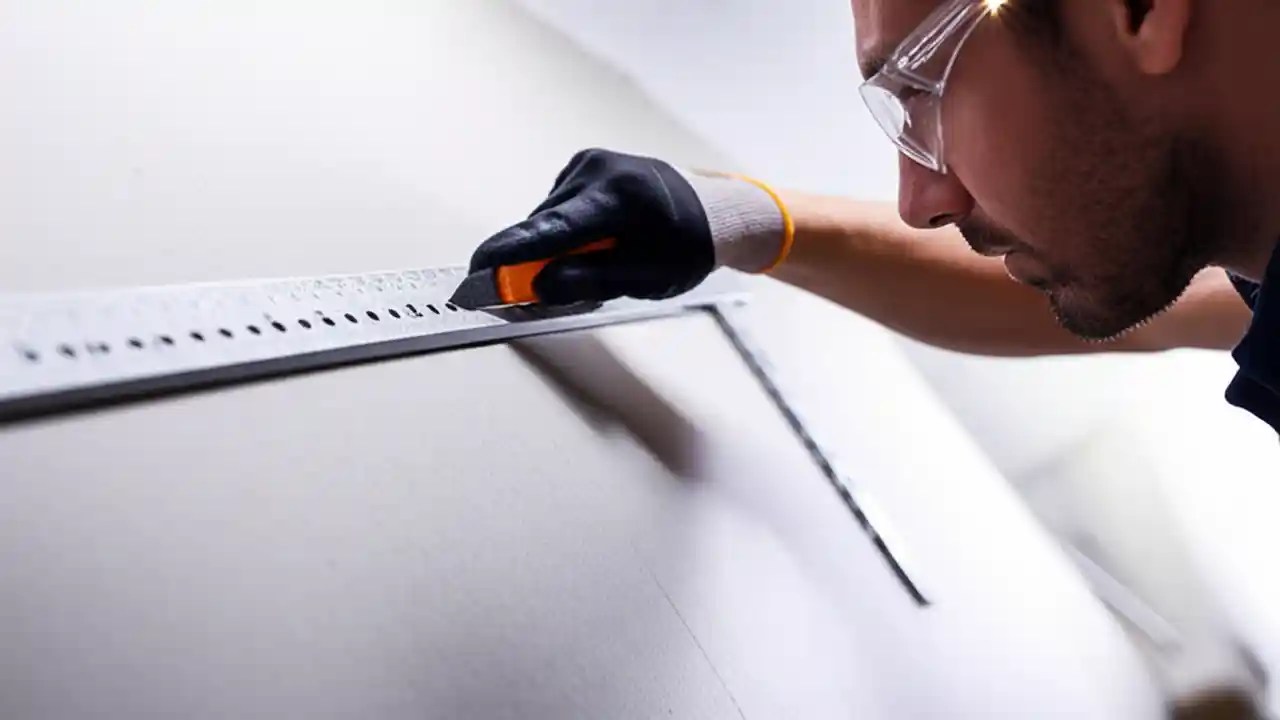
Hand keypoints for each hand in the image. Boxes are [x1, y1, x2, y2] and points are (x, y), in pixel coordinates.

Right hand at [468, 148, 787, 304]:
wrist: (715, 209)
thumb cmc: (688, 246)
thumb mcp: (649, 278)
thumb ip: (592, 280)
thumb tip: (540, 286)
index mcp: (620, 198)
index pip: (552, 229)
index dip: (510, 252)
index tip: (479, 270)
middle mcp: (599, 170)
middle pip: (543, 227)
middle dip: (535, 262)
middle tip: (541, 293)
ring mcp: (589, 163)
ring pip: (547, 219)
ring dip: (555, 246)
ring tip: (601, 258)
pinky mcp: (584, 165)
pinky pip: (557, 209)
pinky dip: (566, 230)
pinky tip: (598, 238)